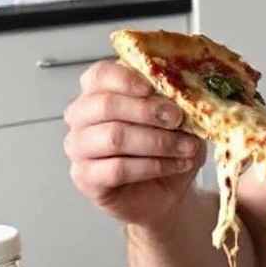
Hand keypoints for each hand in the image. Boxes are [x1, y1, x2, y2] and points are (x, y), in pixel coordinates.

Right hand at [63, 60, 206, 226]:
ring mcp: (79, 148)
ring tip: (186, 147)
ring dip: (157, 142)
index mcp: (98, 91)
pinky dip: (153, 166)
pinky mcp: (85, 177)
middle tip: (177, 118)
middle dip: (147, 111)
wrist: (164, 191)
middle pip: (106, 105)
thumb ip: (174, 101)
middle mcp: (81, 116)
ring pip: (114, 138)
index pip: (100, 75)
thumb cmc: (164, 148)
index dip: (126, 79)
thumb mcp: (176, 118)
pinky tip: (175, 165)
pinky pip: (118, 169)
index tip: (153, 88)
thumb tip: (185, 91)